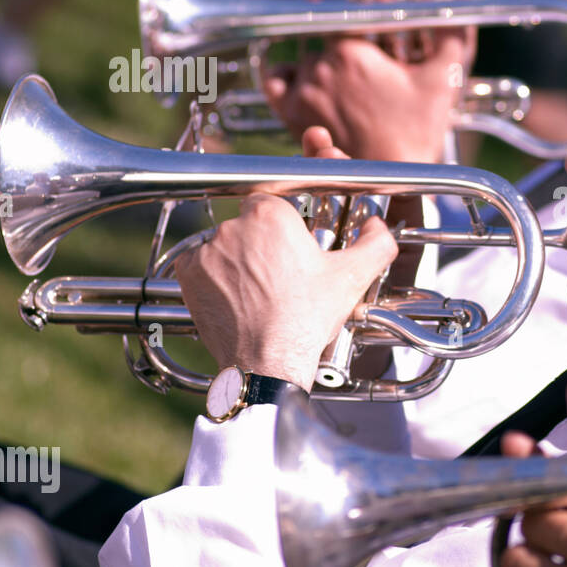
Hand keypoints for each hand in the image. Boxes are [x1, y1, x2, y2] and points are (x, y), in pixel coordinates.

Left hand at [174, 193, 395, 389]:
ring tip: (260, 290)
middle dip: (262, 243)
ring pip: (225, 243)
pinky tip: (237, 295)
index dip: (284, 225)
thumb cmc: (307, 319)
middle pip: (248, 223)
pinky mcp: (189, 274)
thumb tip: (378, 227)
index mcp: (271, 216)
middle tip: (281, 274)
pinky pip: (199, 263)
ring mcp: (207, 251)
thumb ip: (376, 243)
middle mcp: (233, 227)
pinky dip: (214, 276)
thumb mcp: (352, 278)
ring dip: (239, 259)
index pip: (273, 203)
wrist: (268, 362)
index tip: (292, 245)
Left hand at [263, 0, 476, 162]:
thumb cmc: (420, 129)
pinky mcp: (289, 112)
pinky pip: (276, 79)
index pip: (345, 8)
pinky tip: (309, 81)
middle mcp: (321, 65)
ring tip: (348, 76)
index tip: (368, 18)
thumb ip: (454, 29)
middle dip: (344, 37)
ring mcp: (302, 88)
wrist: (395, 176)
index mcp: (352, 49)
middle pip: (325, 30)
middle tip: (365, 56)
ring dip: (321, 58)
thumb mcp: (444, 77)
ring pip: (304, 53)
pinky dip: (287, 76)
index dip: (358, 9)